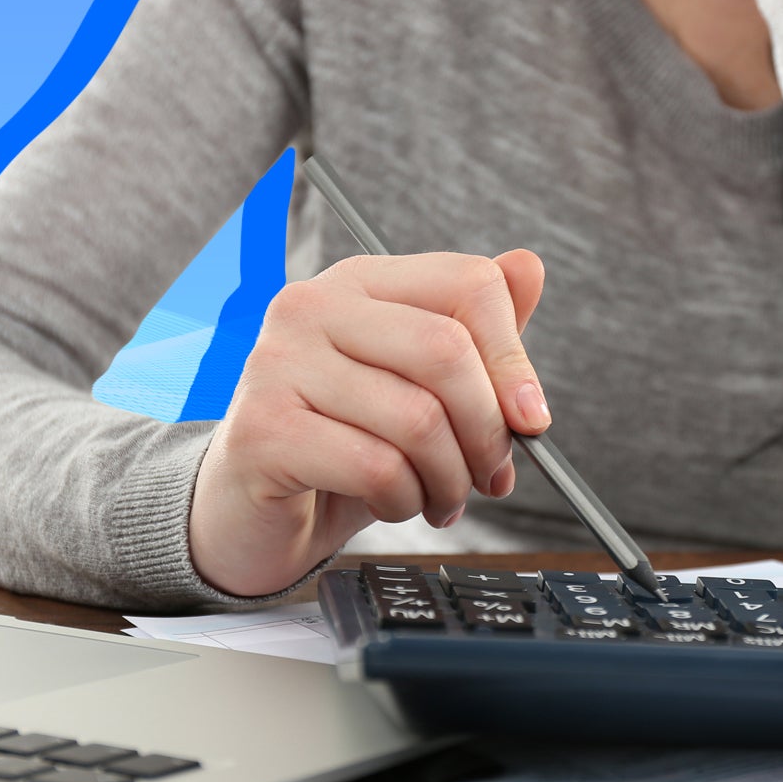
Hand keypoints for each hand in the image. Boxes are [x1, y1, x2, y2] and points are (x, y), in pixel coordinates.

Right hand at [188, 250, 548, 595]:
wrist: (251, 513)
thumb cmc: (341, 445)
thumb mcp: (419, 389)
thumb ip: (473, 332)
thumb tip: (529, 268)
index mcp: (360, 282)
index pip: (466, 284)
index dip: (514, 358)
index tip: (531, 417)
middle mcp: (312, 307)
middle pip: (447, 351)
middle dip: (488, 431)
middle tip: (491, 475)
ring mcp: (278, 364)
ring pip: (418, 419)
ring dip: (449, 479)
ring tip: (440, 498)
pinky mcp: (263, 430)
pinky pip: (377, 467)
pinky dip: (405, 501)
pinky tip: (395, 505)